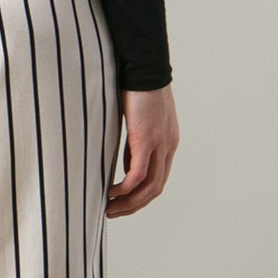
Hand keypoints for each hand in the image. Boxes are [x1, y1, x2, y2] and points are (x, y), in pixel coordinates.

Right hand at [106, 84, 179, 217]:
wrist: (142, 65)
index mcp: (168, 143)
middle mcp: (168, 146)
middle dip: (133, 207)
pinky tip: (110, 192)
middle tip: (112, 213)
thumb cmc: (136, 89)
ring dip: (128, 203)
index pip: (158, 180)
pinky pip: (138, 175)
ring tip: (109, 209)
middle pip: (155, 190)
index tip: (121, 203)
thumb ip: (135, 145)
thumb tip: (126, 165)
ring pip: (148, 188)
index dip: (140, 197)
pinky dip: (125, 189)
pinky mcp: (146, 140)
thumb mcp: (137, 122)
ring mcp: (160, 144)